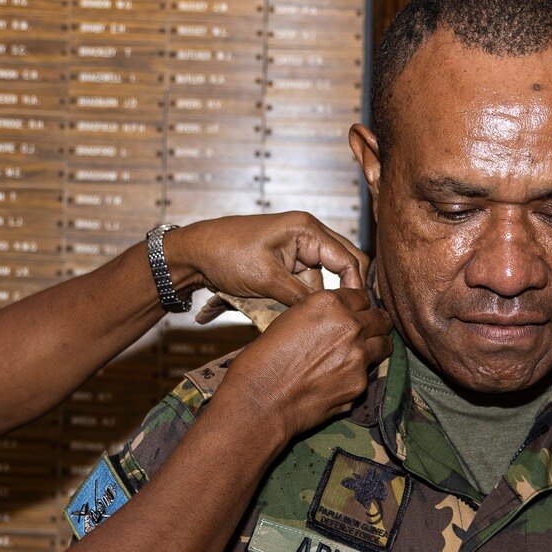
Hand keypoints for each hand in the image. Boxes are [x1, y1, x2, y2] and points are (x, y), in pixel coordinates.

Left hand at [165, 211, 367, 306]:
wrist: (195, 254)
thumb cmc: (226, 255)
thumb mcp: (266, 279)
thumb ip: (301, 296)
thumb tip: (330, 315)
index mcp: (307, 229)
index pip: (348, 259)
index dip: (355, 288)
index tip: (354, 314)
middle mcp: (308, 235)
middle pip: (344, 264)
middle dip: (344, 292)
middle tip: (345, 319)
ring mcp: (299, 249)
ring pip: (326, 278)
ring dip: (322, 299)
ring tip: (318, 321)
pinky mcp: (288, 262)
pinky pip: (308, 282)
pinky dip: (306, 299)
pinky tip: (301, 315)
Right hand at [222, 286, 392, 439]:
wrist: (261, 398)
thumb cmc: (265, 360)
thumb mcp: (290, 319)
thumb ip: (322, 315)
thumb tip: (338, 319)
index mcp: (329, 303)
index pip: (362, 297)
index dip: (357, 307)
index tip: (354, 315)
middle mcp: (349, 325)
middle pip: (381, 319)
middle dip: (375, 325)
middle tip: (367, 332)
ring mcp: (358, 356)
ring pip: (384, 345)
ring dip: (375, 347)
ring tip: (358, 355)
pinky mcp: (360, 384)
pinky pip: (368, 375)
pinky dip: (358, 376)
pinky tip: (337, 380)